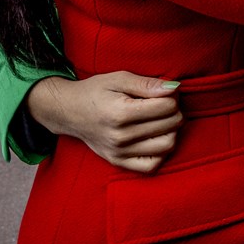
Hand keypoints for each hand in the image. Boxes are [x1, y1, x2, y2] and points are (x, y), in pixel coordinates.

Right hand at [26, 72, 182, 173]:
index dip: (172, 96)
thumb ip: (147, 84)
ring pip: (167, 145)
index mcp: (120, 113)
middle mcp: (120, 136)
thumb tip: (175, 88)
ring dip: (172, 131)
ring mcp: (119, 152)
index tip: (163, 92)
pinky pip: (151, 165)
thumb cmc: (96, 91)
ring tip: (161, 120)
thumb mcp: (119, 78)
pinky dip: (160, 152)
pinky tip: (154, 138)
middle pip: (171, 125)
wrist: (68, 112)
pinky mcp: (117, 162)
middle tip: (164, 104)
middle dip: (175, 111)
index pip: (167, 107)